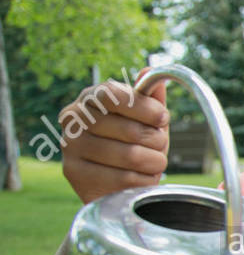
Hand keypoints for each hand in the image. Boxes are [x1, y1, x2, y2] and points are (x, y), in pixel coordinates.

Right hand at [59, 75, 168, 203]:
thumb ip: (150, 98)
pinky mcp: (74, 174)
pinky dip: (144, 180)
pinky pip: (124, 178)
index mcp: (89, 99)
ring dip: (154, 161)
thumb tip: (151, 72)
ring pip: (130, 155)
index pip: (112, 94)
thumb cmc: (133, 144)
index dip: (144, 107)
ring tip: (154, 162)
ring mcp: (70, 146)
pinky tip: (142, 178)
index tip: (163, 118)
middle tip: (159, 145)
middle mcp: (73, 119)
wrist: (113, 183)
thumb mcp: (146, 120)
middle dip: (156, 140)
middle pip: (128, 128)